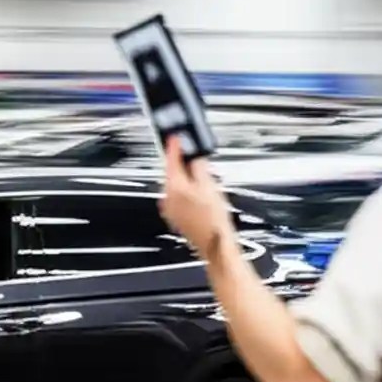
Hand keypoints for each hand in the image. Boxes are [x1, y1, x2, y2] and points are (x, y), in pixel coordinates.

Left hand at [159, 137, 235, 259]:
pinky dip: (185, 191)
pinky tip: (198, 194)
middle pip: (172, 173)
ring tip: (202, 179)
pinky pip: (177, 197)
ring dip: (185, 178)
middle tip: (194, 157)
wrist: (214, 245)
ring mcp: (169, 208)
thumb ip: (200, 167)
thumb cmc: (214, 220)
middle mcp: (167, 197)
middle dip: (183, 164)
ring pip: (175, 185)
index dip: (174, 146)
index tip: (174, 136)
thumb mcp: (210, 185)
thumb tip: (195, 157)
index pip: (171, 159)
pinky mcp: (174, 216)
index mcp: (174, 187)